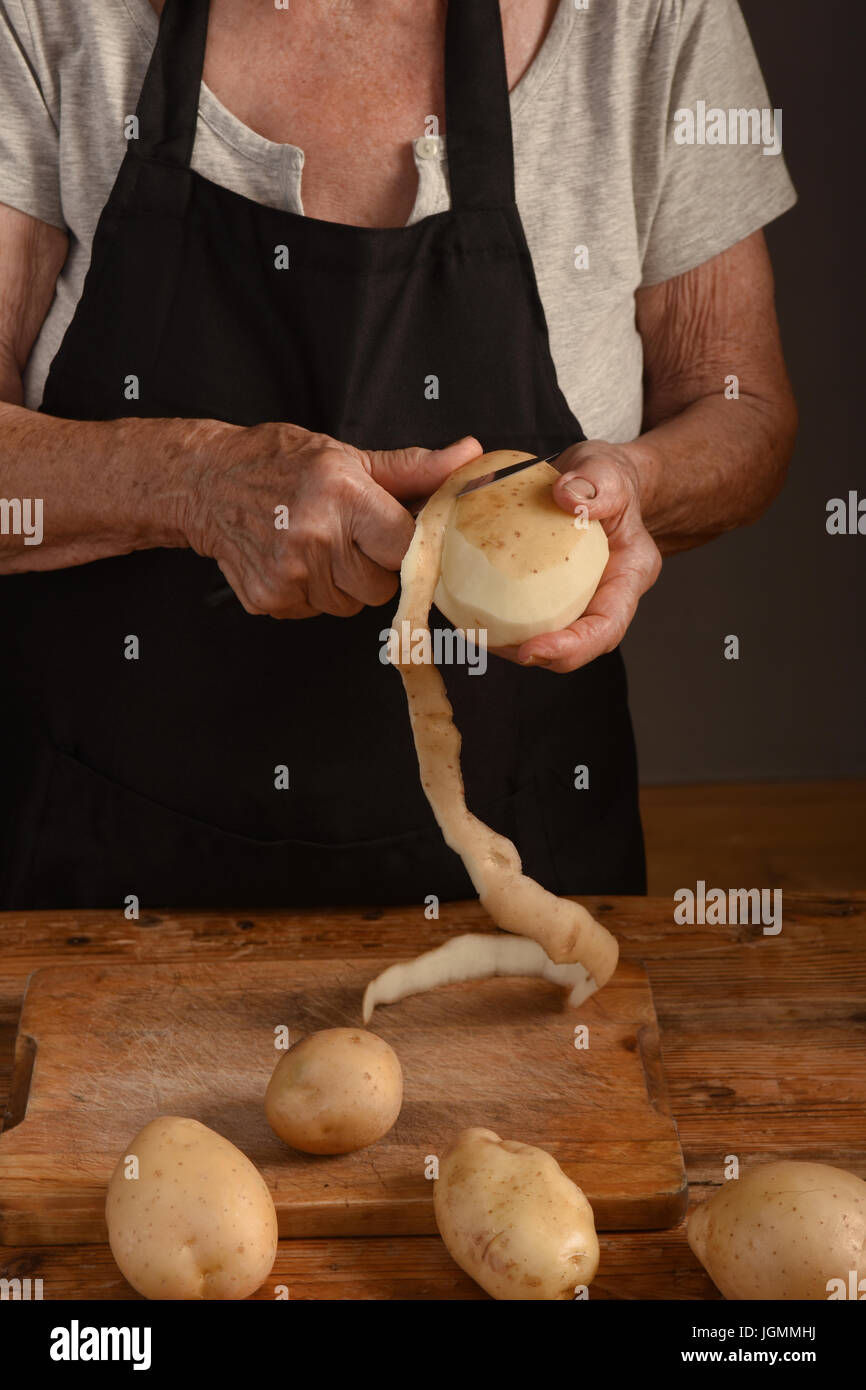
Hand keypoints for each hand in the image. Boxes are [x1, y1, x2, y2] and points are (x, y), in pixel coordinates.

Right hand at [181, 422, 480, 616]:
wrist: (205, 482)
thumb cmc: (279, 464)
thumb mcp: (348, 457)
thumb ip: (413, 469)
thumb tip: (469, 457)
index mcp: (342, 496)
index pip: (406, 547)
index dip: (408, 547)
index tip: (398, 539)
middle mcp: (315, 536)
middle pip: (380, 586)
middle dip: (373, 567)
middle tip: (349, 537)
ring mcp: (289, 573)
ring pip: (350, 605)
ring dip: (342, 583)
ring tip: (318, 546)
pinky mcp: (268, 598)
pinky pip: (315, 612)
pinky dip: (311, 593)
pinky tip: (294, 561)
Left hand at [491, 440, 661, 672]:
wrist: (598, 480)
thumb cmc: (610, 479)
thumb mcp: (608, 472)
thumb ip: (596, 486)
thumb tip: (565, 496)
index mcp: (626, 578)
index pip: (606, 628)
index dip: (572, 648)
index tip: (532, 650)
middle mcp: (601, 598)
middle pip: (572, 645)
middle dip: (532, 654)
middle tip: (487, 641)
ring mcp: (573, 599)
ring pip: (544, 634)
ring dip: (508, 640)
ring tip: (473, 630)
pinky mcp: (545, 592)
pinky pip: (523, 612)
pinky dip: (496, 614)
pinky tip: (467, 606)